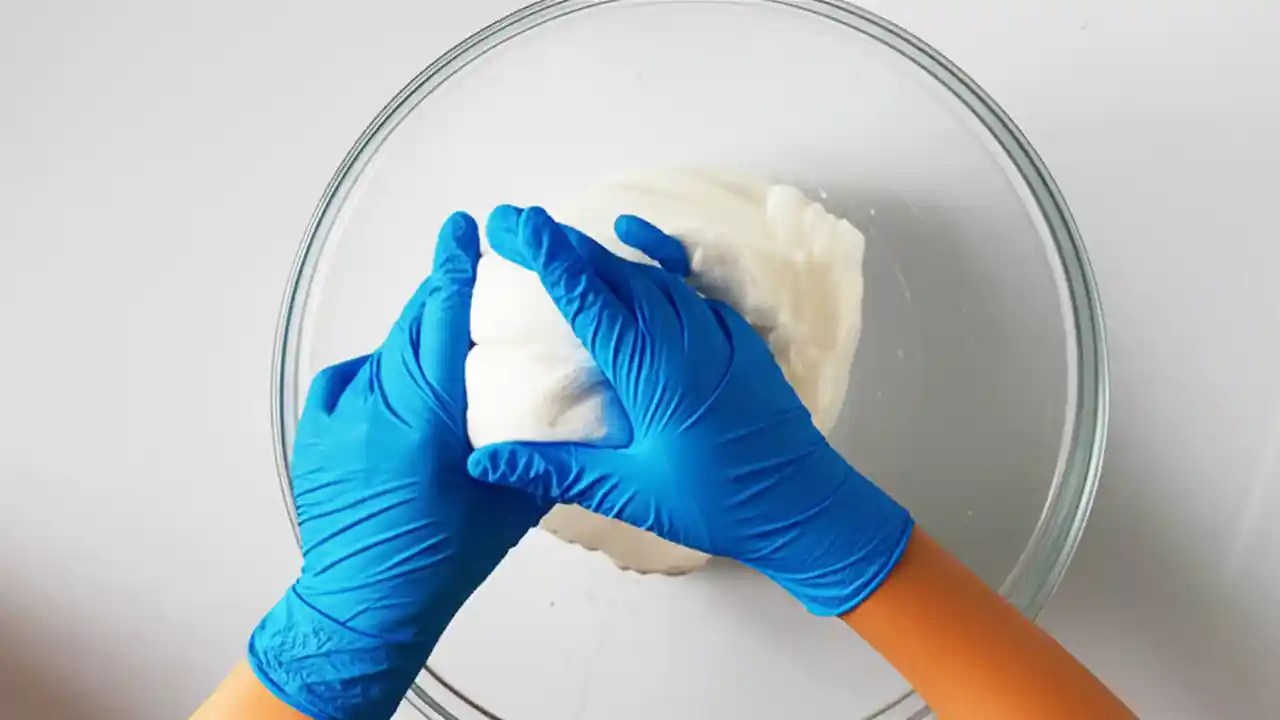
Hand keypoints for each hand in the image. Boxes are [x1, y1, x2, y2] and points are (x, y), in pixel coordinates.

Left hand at [249, 213, 546, 719]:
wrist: (368, 600)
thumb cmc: (440, 559)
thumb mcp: (510, 503)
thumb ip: (532, 444)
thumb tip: (561, 406)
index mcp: (429, 418)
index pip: (442, 319)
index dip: (453, 266)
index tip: (462, 229)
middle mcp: (380, 406)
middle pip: (413, 326)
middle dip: (440, 298)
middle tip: (466, 278)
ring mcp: (341, 416)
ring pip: (385, 353)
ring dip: (413, 347)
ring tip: (437, 371)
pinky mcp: (317, 428)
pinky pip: (350, 378)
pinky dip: (374, 377)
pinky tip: (394, 397)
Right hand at [469, 206, 912, 615]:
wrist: (804, 506)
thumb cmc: (716, 503)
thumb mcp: (628, 489)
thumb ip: (555, 469)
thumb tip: (483, 462)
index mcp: (652, 370)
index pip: (589, 298)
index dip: (549, 256)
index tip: (516, 224)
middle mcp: (685, 339)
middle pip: (617, 276)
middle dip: (565, 246)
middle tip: (521, 223)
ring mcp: (717, 335)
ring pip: (653, 279)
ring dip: (607, 255)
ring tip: (563, 239)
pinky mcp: (739, 340)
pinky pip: (692, 289)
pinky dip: (662, 262)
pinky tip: (642, 246)